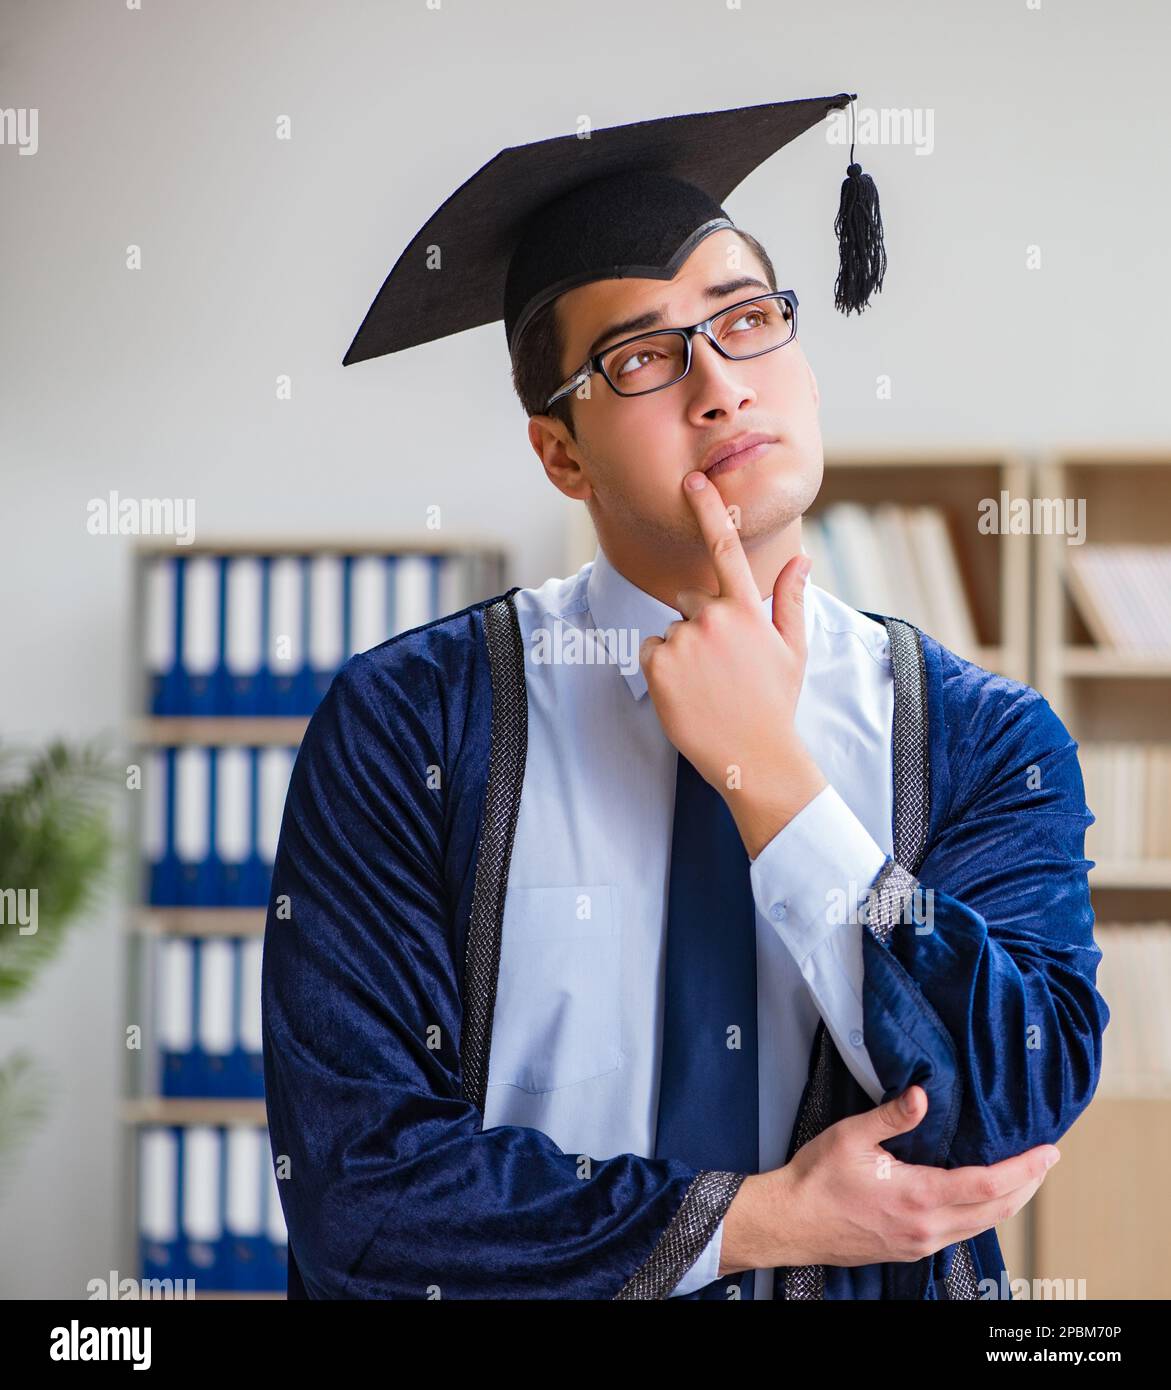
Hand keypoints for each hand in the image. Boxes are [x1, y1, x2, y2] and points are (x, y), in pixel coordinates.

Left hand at [638, 470, 826, 855]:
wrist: (755, 756)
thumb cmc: (775, 703)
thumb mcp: (793, 649)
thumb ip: (791, 599)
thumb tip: (802, 558)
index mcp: (747, 609)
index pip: (725, 549)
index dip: (708, 511)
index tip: (692, 481)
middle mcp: (713, 618)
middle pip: (689, 598)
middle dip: (699, 623)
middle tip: (722, 666)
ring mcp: (684, 640)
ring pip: (670, 629)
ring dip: (681, 651)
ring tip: (707, 685)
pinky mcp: (658, 664)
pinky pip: (652, 652)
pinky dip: (662, 670)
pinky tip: (687, 693)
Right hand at [719, 1086, 1060, 1272]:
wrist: (792, 1221)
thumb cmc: (817, 1178)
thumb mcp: (851, 1136)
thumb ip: (891, 1116)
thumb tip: (922, 1094)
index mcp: (918, 1196)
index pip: (988, 1185)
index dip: (1024, 1169)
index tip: (1048, 1152)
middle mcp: (927, 1227)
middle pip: (997, 1210)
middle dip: (1028, 1185)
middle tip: (1047, 1161)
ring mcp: (921, 1243)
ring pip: (982, 1226)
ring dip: (1009, 1202)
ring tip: (1024, 1178)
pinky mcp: (911, 1249)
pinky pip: (962, 1234)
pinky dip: (983, 1214)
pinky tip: (982, 1199)